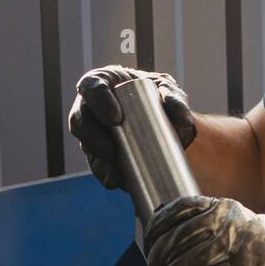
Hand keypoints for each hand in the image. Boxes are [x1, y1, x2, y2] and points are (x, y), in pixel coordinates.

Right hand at [68, 65, 195, 188]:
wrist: (160, 111)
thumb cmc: (156, 93)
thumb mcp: (167, 89)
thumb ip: (175, 99)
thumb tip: (184, 120)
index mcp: (100, 82)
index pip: (91, 88)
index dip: (98, 103)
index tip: (115, 119)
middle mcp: (88, 106)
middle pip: (80, 121)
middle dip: (93, 138)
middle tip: (111, 151)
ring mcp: (90, 130)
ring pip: (86, 146)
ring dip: (98, 162)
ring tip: (115, 174)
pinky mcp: (97, 151)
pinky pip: (96, 164)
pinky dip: (105, 174)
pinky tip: (116, 183)